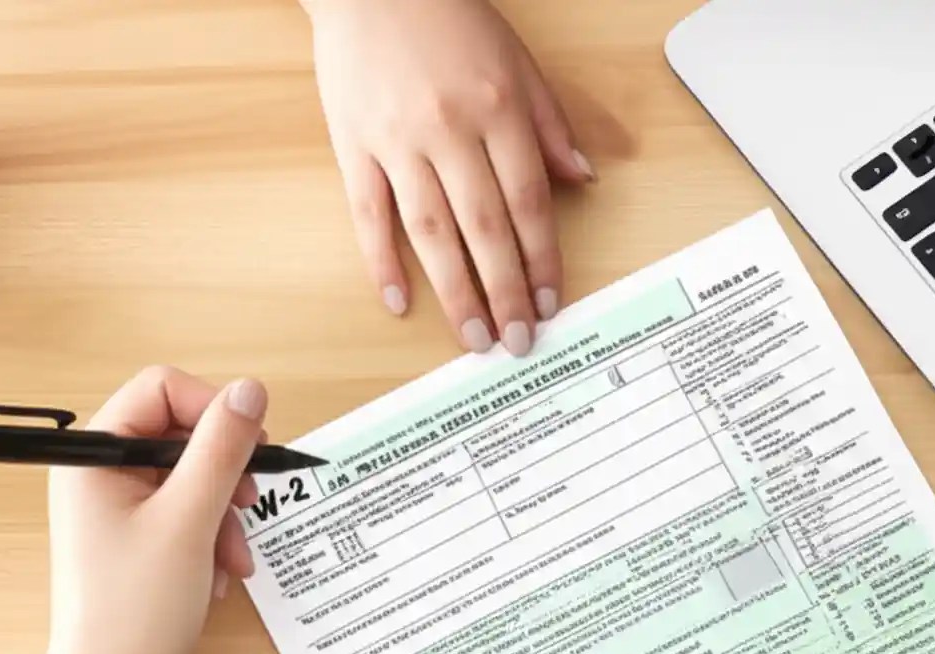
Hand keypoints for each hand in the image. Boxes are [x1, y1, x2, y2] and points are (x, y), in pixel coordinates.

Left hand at [23, 367, 265, 653]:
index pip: (162, 389)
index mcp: (93, 456)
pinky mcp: (138, 534)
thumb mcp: (189, 521)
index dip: (212, 410)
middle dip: (224, 473)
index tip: (248, 444)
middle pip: (183, 432)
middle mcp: (100, 472)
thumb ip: (221, 449)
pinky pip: (190, 509)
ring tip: (230, 558)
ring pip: (193, 475)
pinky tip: (216, 572)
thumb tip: (250, 390)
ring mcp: (119, 505)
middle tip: (248, 501)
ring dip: (223, 513)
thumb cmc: (131, 616)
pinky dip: (213, 536)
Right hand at [305, 0, 592, 355]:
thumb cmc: (448, 17)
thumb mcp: (517, 60)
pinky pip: (368, 214)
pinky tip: (397, 302)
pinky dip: (381, 261)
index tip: (551, 302)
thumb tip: (582, 179)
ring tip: (473, 336)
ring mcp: (396, 141)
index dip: (543, 259)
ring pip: (430, 233)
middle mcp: (449, 130)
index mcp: (497, 109)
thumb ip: (549, 123)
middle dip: (506, 291)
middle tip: (516, 341)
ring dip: (455, 291)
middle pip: (484, 228)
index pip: (528, 202)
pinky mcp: (352, 146)